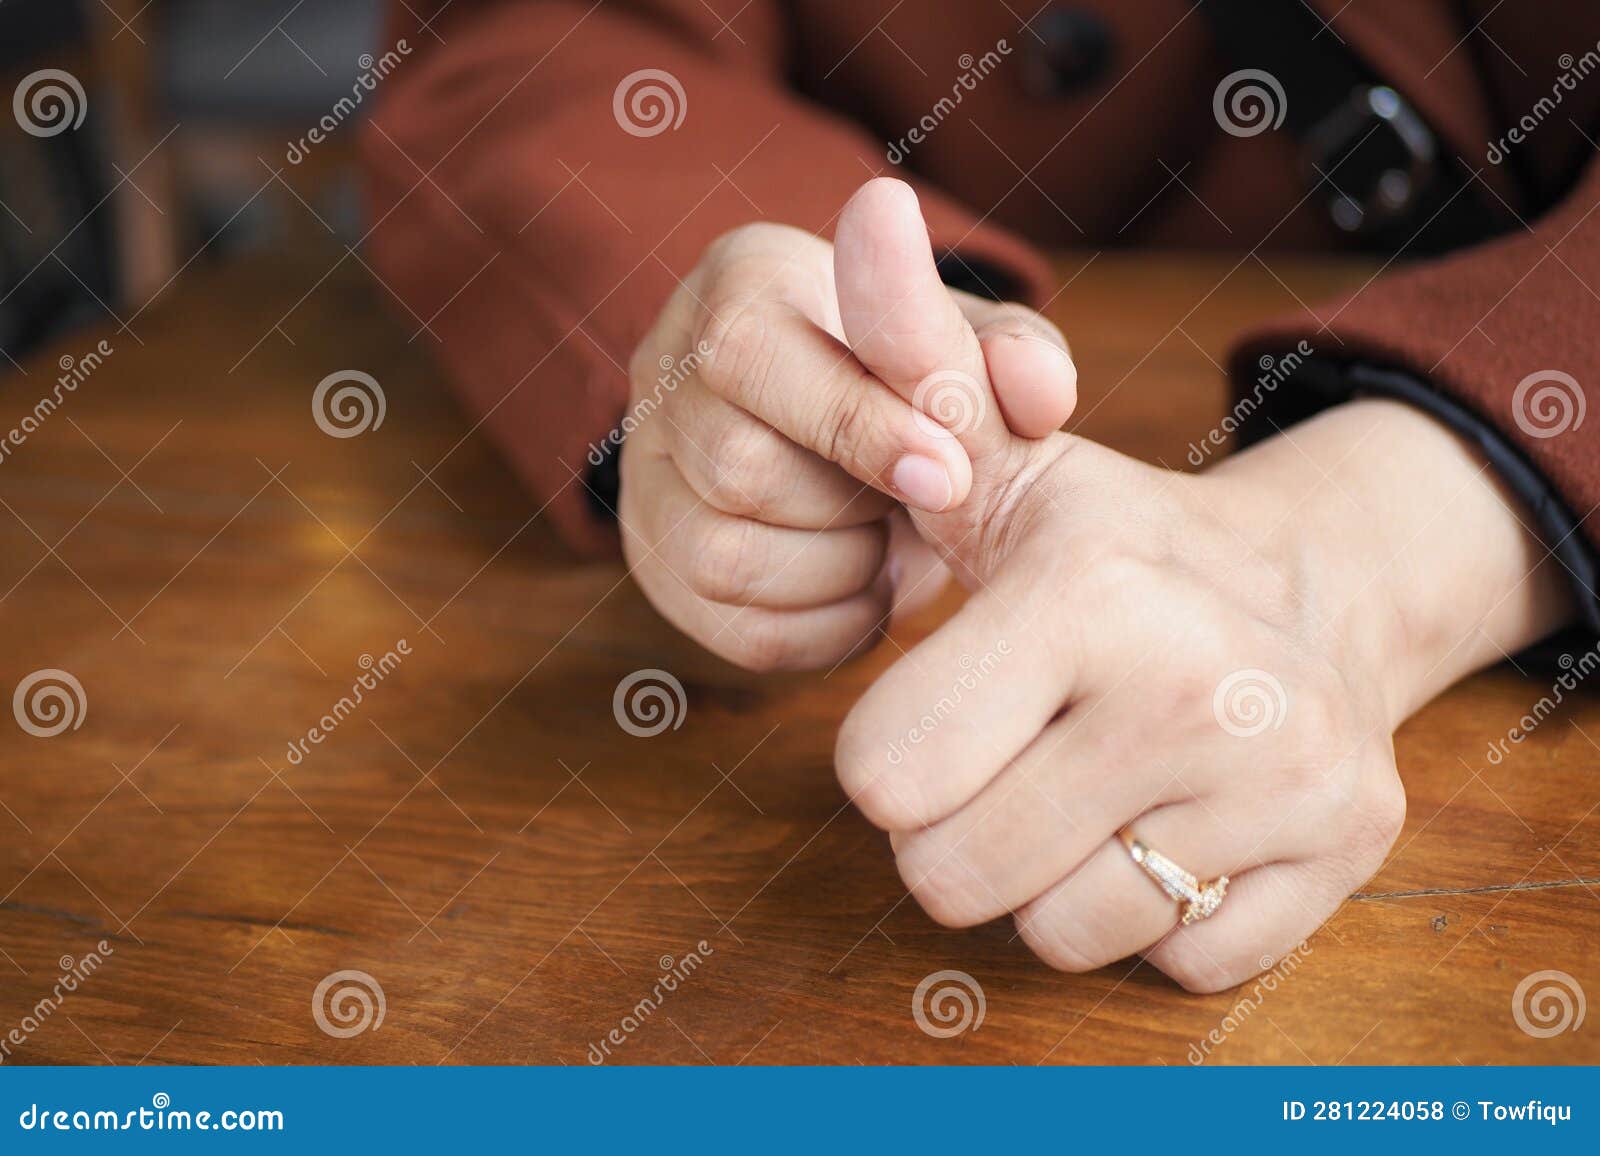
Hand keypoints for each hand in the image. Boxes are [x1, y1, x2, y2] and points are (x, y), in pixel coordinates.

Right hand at [619, 217, 1076, 670]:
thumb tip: (1040, 394)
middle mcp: (664, 373)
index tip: (950, 476)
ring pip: (728, 557)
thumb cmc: (913, 375)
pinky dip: (828, 627)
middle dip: (856, 504)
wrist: (843, 428)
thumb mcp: (972, 341)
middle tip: (924, 503)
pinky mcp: (659, 565)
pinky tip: (869, 586)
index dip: (854, 424)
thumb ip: (1017, 355)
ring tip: (892, 537)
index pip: (752, 356)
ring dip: (843, 568)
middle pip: (740, 467)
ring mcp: (646, 477)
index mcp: (739, 283)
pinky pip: (739, 628)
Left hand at [828, 180, 1574, 990]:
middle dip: (956, 828)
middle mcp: (1199, 691)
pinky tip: (1174, 820)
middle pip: (950, 875)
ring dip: (1048, 872)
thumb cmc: (1113, 554)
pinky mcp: (1335, 867)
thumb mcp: (1012, 462)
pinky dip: (1150, 908)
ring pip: (1053, 932)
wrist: (1307, 598)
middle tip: (1011, 756)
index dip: (893, 752)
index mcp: (1088, 596)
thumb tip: (861, 216)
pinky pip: (1165, 961)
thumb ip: (914, 362)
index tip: (948, 703)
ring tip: (1093, 783)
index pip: (881, 774)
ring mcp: (1283, 790)